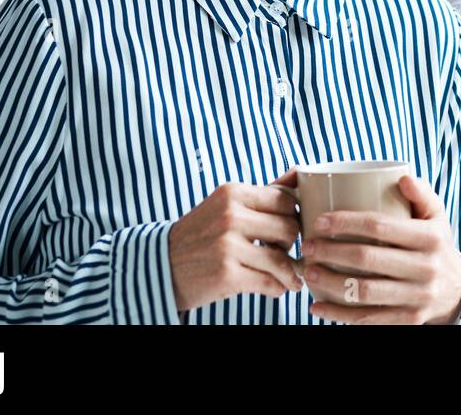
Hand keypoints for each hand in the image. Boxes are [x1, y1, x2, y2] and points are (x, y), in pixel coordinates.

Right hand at [168, 177, 304, 312]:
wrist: (160, 266)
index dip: (293, 216)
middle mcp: (230, 215)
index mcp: (233, 193)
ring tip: (287, 275)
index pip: (286, 200)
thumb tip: (300, 171)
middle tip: (282, 252)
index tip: (287, 229)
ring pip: (282, 258)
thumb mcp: (228, 204)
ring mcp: (227, 245)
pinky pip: (269, 282)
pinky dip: (278, 288)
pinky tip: (275, 288)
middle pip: (289, 228)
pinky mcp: (226, 274)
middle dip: (291, 243)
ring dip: (289, 271)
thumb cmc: (202, 235)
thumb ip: (265, 192)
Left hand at [303, 175, 460, 324]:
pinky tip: (317, 307)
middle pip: (368, 259)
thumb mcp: (436, 216)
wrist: (456, 289)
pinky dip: (338, 314)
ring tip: (308, 272)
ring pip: (365, 291)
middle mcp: (426, 268)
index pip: (380, 226)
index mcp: (430, 237)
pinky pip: (368, 319)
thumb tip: (402, 177)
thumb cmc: (435, 244)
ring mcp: (418, 296)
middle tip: (307, 246)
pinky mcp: (409, 319)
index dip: (346, 222)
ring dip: (330, 283)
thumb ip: (422, 193)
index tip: (319, 221)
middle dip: (331, 252)